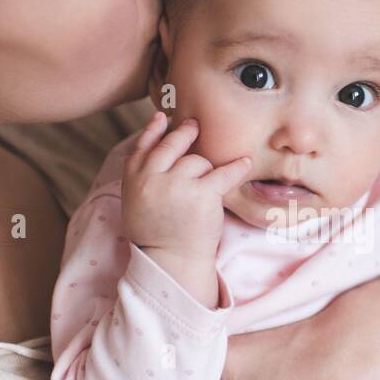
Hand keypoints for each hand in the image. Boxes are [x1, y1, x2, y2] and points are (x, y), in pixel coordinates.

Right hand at [121, 110, 250, 303]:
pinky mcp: (202, 194)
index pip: (144, 146)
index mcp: (134, 179)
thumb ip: (141, 176)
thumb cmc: (155, 234)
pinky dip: (237, 167)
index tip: (162, 117)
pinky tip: (246, 162)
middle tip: (195, 125)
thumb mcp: (136, 202)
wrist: (170, 262)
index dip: (153, 130)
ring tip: (205, 188)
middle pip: (173, 145)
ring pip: (197, 160)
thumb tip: (153, 145)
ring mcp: (177, 184)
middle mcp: (153, 178)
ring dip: (205, 171)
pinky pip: (223, 173)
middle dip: (185, 133)